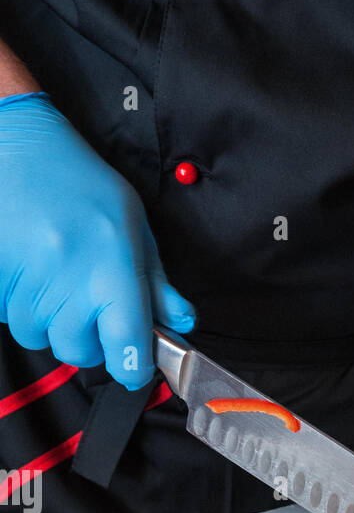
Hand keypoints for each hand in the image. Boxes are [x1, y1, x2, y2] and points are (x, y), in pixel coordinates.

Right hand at [0, 92, 194, 388]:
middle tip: (88, 306)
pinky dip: (21, 306)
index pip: (127, 346)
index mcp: (112, 267)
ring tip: (54, 280)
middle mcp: (69, 280)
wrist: (14, 145)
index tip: (133, 367)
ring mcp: (27, 282)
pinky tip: (30, 273)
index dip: (132, 367)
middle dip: (87, 341)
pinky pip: (9, 319)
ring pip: (40, 338)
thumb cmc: (77, 182)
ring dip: (49, 322)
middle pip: (79, 353)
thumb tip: (179, 322)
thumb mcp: (132, 224)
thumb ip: (156, 281)